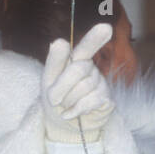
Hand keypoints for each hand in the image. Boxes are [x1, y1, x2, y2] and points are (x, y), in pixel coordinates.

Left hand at [42, 23, 115, 143]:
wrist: (63, 126)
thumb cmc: (56, 100)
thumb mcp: (48, 81)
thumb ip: (54, 62)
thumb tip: (60, 40)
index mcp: (77, 60)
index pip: (86, 47)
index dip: (95, 38)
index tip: (106, 27)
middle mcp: (91, 69)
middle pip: (78, 69)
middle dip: (60, 87)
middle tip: (53, 99)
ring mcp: (101, 84)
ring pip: (83, 87)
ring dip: (68, 101)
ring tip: (66, 106)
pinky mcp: (106, 100)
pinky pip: (90, 101)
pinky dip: (76, 110)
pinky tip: (72, 113)